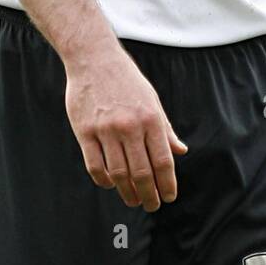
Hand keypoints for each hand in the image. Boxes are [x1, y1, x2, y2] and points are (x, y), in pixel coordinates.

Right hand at [64, 43, 187, 211]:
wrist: (94, 59)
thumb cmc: (126, 80)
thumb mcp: (152, 100)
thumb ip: (165, 128)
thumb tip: (180, 151)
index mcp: (151, 118)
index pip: (163, 161)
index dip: (167, 184)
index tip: (169, 196)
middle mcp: (130, 126)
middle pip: (141, 172)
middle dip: (149, 194)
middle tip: (152, 205)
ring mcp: (106, 130)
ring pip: (118, 173)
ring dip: (128, 192)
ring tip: (134, 200)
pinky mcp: (84, 132)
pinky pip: (95, 166)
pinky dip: (104, 181)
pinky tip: (111, 184)